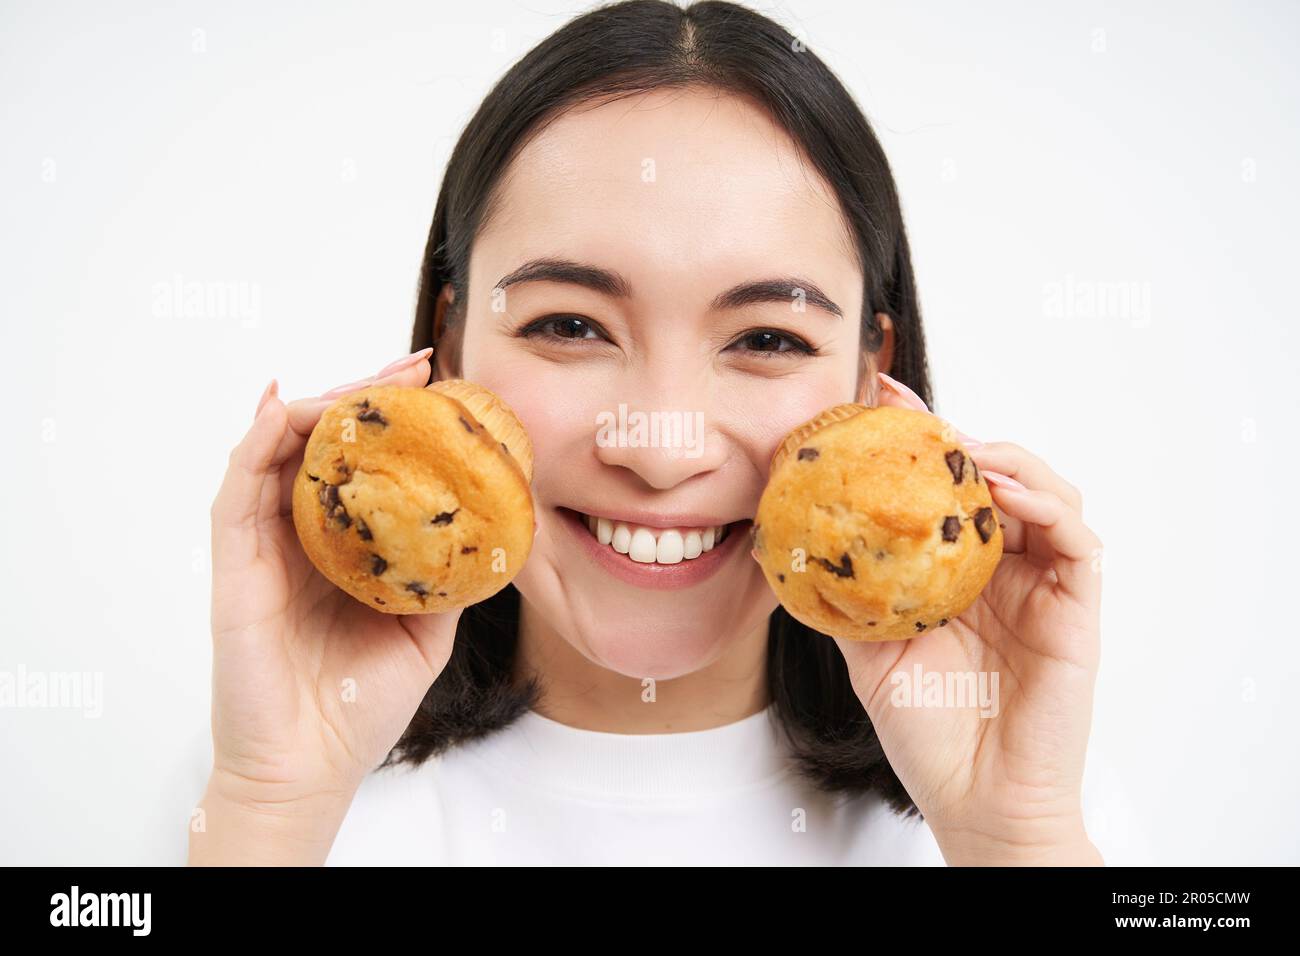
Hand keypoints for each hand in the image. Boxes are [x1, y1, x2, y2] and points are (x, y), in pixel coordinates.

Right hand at [195, 347, 458, 862]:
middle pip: (320, 447)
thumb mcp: (425, 630)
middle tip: (409, 366)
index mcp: (342, 548)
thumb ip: (446, 578)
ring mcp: (263, 550)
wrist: (311, 770)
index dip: (394, 421)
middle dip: (361, 398)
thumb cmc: (360, 706)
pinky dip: (254, 446)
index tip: (437, 383)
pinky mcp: (233, 570)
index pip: (363, 466)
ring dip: (313, 409)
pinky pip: (235, 495)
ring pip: (275, 455)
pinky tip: (280, 411)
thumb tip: (493, 526)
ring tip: (357, 385)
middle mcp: (299, 539)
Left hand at [831, 372, 1103, 865]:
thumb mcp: (868, 652)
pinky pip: (1078, 541)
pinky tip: (1007, 495)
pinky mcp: (1077, 609)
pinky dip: (1048, 506)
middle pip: (998, 478)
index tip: (881, 399)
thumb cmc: (926, 732)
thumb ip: (845, 598)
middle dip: (961, 436)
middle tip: (915, 412)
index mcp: (958, 573)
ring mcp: (1044, 586)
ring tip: (965, 451)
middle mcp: (1004, 570)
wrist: (974, 799)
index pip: (947, 493)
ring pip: (1047, 494)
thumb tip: (792, 546)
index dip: (923, 443)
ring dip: (1009, 461)